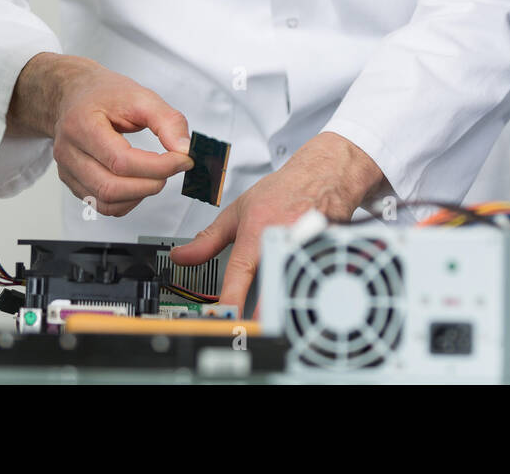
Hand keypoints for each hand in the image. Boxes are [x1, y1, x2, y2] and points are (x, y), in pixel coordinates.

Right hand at [8, 52, 194, 215]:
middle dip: (151, 184)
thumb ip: (167, 121)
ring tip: (156, 175)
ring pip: (105, 203)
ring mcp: (67, 170)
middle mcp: (68, 151)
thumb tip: (184, 150)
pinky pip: (101, 205)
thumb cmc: (104, 94)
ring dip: (140, 195)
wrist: (74, 95)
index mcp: (82, 125)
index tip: (182, 159)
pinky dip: (127, 201)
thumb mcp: (141, 96)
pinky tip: (139, 183)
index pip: (121, 161)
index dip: (158, 166)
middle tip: (172, 168)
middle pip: (111, 187)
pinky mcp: (72, 182)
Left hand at [168, 131, 386, 313]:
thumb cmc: (284, 191)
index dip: (232, 298)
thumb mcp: (237, 212)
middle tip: (250, 333)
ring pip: (299, 286)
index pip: (241, 270)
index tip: (226, 319)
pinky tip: (302, 307)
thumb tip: (180, 257)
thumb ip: (207, 240)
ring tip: (274, 328)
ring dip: (287, 309)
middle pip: (275, 285)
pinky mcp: (329, 252)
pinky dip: (312, 296)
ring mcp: (309, 246)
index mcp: (258, 230)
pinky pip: (321, 281)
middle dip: (263, 314)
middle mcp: (284, 238)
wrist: (323, 175)